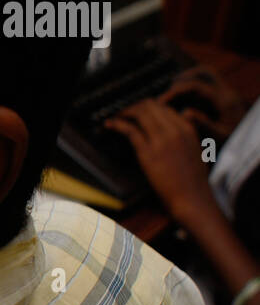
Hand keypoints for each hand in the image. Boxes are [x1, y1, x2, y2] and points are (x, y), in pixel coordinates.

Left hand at [105, 99, 216, 221]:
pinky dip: (116, 124)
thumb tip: (169, 131)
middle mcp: (175, 130)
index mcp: (187, 129)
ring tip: (115, 118)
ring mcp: (162, 140)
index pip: (163, 107)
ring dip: (123, 112)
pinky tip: (109, 125)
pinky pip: (129, 130)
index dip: (146, 107)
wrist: (192, 199)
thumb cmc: (193, 181)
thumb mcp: (194, 151)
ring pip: (139, 113)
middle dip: (133, 107)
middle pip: (150, 105)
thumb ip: (183, 137)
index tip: (136, 112)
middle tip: (122, 113)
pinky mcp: (148, 152)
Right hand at [158, 65, 246, 139]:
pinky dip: (193, 88)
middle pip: (204, 72)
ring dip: (189, 80)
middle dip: (183, 77)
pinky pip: (206, 85)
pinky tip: (181, 100)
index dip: (175, 91)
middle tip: (168, 89)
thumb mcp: (220, 137)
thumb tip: (185, 112)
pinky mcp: (223, 99)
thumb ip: (203, 125)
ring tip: (172, 93)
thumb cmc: (234, 142)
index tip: (160, 102)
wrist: (251, 144)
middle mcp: (226, 93)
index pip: (196, 86)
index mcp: (224, 101)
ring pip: (206, 76)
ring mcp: (225, 94)